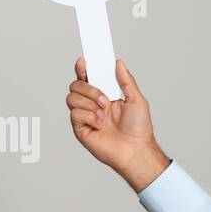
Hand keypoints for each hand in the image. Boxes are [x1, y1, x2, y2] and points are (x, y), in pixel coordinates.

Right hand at [66, 57, 169, 191]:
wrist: (135, 150)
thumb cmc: (138, 129)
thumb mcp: (137, 100)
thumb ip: (126, 80)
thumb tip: (118, 63)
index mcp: (103, 94)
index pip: (88, 77)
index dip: (82, 68)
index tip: (84, 61)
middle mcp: (91, 103)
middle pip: (75, 85)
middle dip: (89, 89)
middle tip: (105, 100)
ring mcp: (84, 115)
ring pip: (71, 98)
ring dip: (89, 104)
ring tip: (103, 114)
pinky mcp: (79, 128)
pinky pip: (75, 114)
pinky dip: (89, 117)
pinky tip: (99, 124)